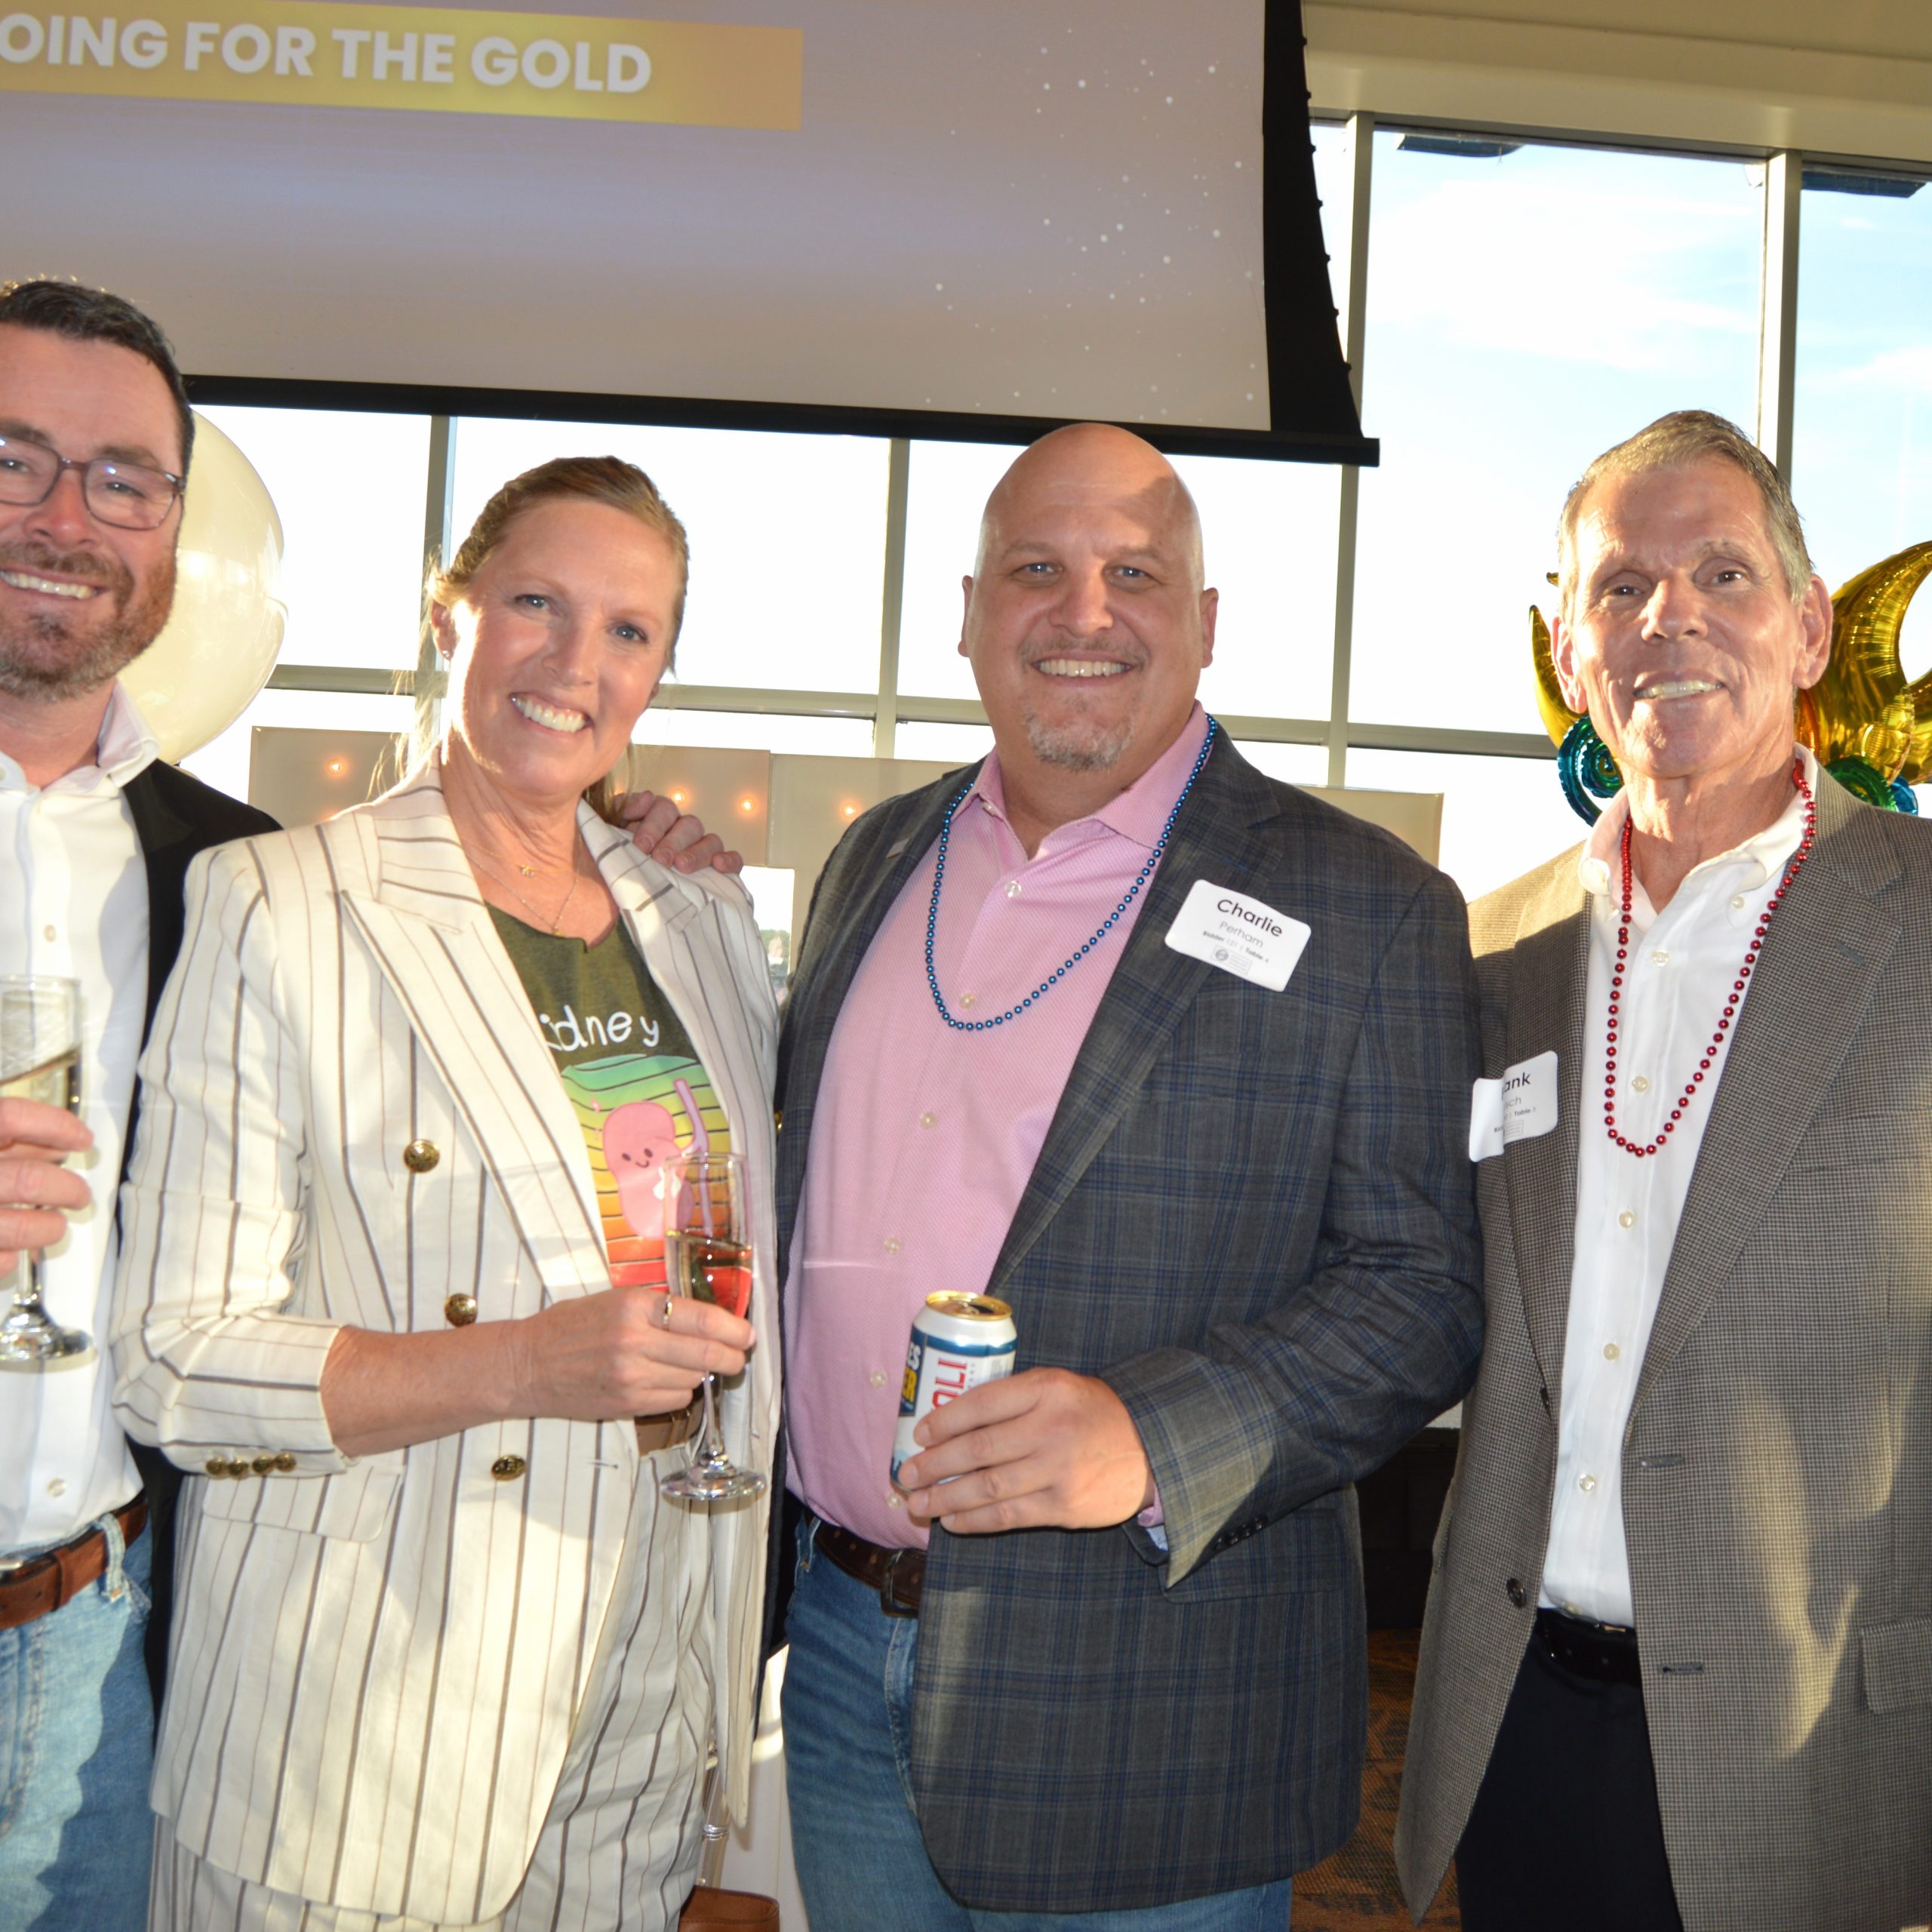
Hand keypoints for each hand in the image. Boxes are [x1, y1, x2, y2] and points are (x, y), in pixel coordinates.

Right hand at [0, 1097, 92, 1274]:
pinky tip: (13, 1248)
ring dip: (49, 1228)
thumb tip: (59, 1145)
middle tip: (80, 1194)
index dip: (54, 1126)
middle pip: (28, 1179)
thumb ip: (8, 1139)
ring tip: (55, 1225)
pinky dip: (12, 1255)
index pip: (10, 1118)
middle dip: (67, 1189)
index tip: (82, 1139)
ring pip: (20, 1226)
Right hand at [503, 1287, 753, 1421]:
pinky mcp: (627, 1404)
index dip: (734, 1328)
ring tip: (691, 1364)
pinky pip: (674, 1400)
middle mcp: (635, 1341)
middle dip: (733, 1356)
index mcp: (635, 1306)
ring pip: (693, 1379)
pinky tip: (667, 1380)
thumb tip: (710, 1317)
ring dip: (701, 1373)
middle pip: (707, 1353)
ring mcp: (632, 1377)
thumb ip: (659, 1307)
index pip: (703, 1318)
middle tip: (740, 1355)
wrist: (527, 1364)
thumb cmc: (570, 1326)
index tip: (747, 1333)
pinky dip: (680, 1391)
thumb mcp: (614, 1300)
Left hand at [619, 789, 744, 874]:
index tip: (640, 845)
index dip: (653, 824)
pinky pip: (735, 859)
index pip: (663, 808)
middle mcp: (684, 830)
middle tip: (658, 859)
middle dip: (672, 841)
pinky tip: (718, 866)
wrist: (634, 896)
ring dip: (696, 852)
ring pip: (711, 840)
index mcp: (659, 818)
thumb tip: (645, 798)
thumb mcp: (613, 836)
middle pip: (688, 824)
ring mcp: (704, 848)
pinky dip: (730, 860)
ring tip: (681, 866)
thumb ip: (621, 811)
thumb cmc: (621, 862)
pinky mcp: (721, 868)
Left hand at [895, 1368, 1154, 1533]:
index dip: (943, 1421)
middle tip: (905, 1475)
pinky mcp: (1064, 1507)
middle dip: (934, 1465)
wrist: (1149, 1448)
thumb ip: (1013, 1398)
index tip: (919, 1434)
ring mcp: (1058, 1471)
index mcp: (1046, 1389)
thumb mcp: (1057, 1387)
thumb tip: (950, 1420)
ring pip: (987, 1488)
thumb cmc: (1090, 1413)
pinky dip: (975, 1520)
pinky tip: (952, 1520)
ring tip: (918, 1502)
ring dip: (945, 1498)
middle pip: (978, 1450)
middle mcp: (1050, 1429)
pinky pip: (1008, 1515)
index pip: (981, 1404)